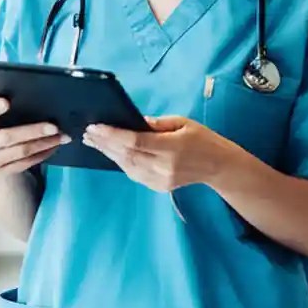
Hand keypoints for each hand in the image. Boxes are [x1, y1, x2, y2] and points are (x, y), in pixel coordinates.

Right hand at [0, 98, 70, 174]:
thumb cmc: (0, 128)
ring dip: (44, 143)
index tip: (6, 102)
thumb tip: (35, 96)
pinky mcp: (2, 172)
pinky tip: (54, 146)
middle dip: (34, 131)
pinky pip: (26, 163)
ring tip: (62, 136)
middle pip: (7, 137)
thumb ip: (8, 107)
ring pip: (21, 151)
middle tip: (54, 127)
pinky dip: (43, 153)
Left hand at [84, 116, 240, 192]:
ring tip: (94, 142)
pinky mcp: (159, 187)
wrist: (218, 166)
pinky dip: (121, 163)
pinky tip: (111, 153)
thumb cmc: (203, 139)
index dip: (113, 135)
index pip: (136, 142)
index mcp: (172, 147)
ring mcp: (160, 180)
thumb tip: (134, 121)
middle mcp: (164, 166)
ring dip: (109, 153)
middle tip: (88, 133)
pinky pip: (134, 174)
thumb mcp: (183, 123)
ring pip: (127, 166)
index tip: (96, 127)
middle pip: (127, 155)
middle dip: (105, 143)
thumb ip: (157, 123)